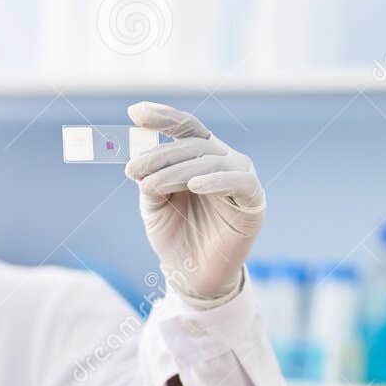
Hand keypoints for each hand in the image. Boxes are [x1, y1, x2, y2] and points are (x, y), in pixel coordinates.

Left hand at [125, 102, 266, 302]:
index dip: (163, 117)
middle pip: (194, 145)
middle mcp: (223, 161)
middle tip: (132, 170)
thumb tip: (140, 163)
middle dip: (160, 155)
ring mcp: (240, 178)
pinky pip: (239, 182)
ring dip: (178, 171)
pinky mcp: (253, 201)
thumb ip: (149, 181)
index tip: (134, 112)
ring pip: (212, 161)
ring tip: (151, 187)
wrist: (192, 273)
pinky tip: (195, 185)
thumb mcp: (153, 205)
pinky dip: (216, 180)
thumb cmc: (175, 235)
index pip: (185, 128)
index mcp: (200, 157)